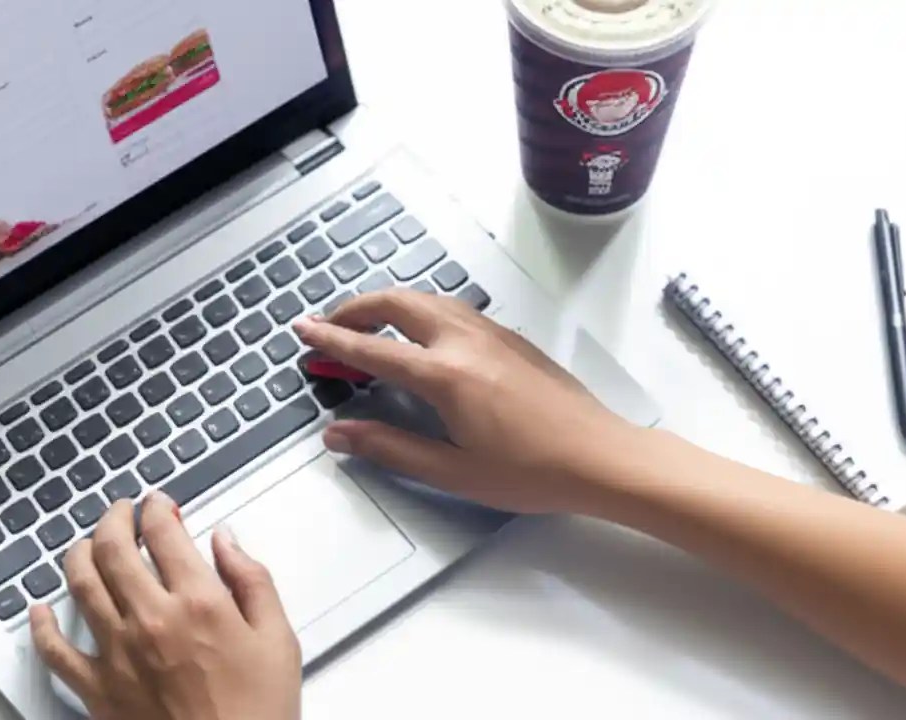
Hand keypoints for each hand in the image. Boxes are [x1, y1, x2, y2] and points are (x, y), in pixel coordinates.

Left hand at [30, 491, 300, 719]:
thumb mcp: (279, 640)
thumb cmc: (257, 713)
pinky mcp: (97, 689)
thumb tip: (226, 541)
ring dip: (79, 554)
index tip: (158, 503)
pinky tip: (40, 610)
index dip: (158, 508)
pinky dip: (41, 625)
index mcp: (199, 603)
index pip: (164, 532)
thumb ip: (252, 581)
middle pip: (113, 548)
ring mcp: (118, 654)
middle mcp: (151, 620)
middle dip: (114, 519)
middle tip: (120, 512)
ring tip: (87, 545)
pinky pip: (55, 650)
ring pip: (80, 584)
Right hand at [294, 289, 635, 514]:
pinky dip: (419, 309)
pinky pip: (452, 308)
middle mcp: (465, 342)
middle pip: (397, 304)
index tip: (304, 328)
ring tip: (366, 325)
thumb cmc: (532, 473)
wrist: (602, 457)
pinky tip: (418, 334)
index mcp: (446, 375)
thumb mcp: (452, 471)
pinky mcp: (510, 338)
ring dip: (388, 304)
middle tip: (329, 325)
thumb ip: (389, 447)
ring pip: (427, 299)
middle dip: (356, 308)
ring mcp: (491, 334)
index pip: (372, 349)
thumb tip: (338, 434)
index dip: (332, 338)